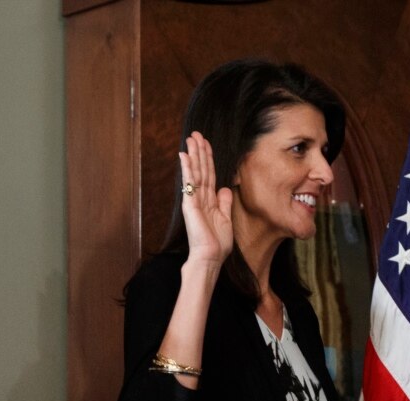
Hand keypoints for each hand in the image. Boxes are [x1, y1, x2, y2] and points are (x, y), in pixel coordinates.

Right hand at [178, 131, 232, 265]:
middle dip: (199, 151)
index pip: (209, 175)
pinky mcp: (190, 204)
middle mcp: (200, 197)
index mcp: (209, 201)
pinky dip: (187, 168)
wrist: (210, 257)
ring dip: (194, 154)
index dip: (208, 159)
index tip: (206, 144)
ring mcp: (194, 199)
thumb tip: (224, 188)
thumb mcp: (226, 219)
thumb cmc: (216, 243)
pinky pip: (189, 182)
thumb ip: (224, 203)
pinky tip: (184, 155)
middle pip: (201, 169)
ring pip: (195, 172)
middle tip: (196, 134)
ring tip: (191, 137)